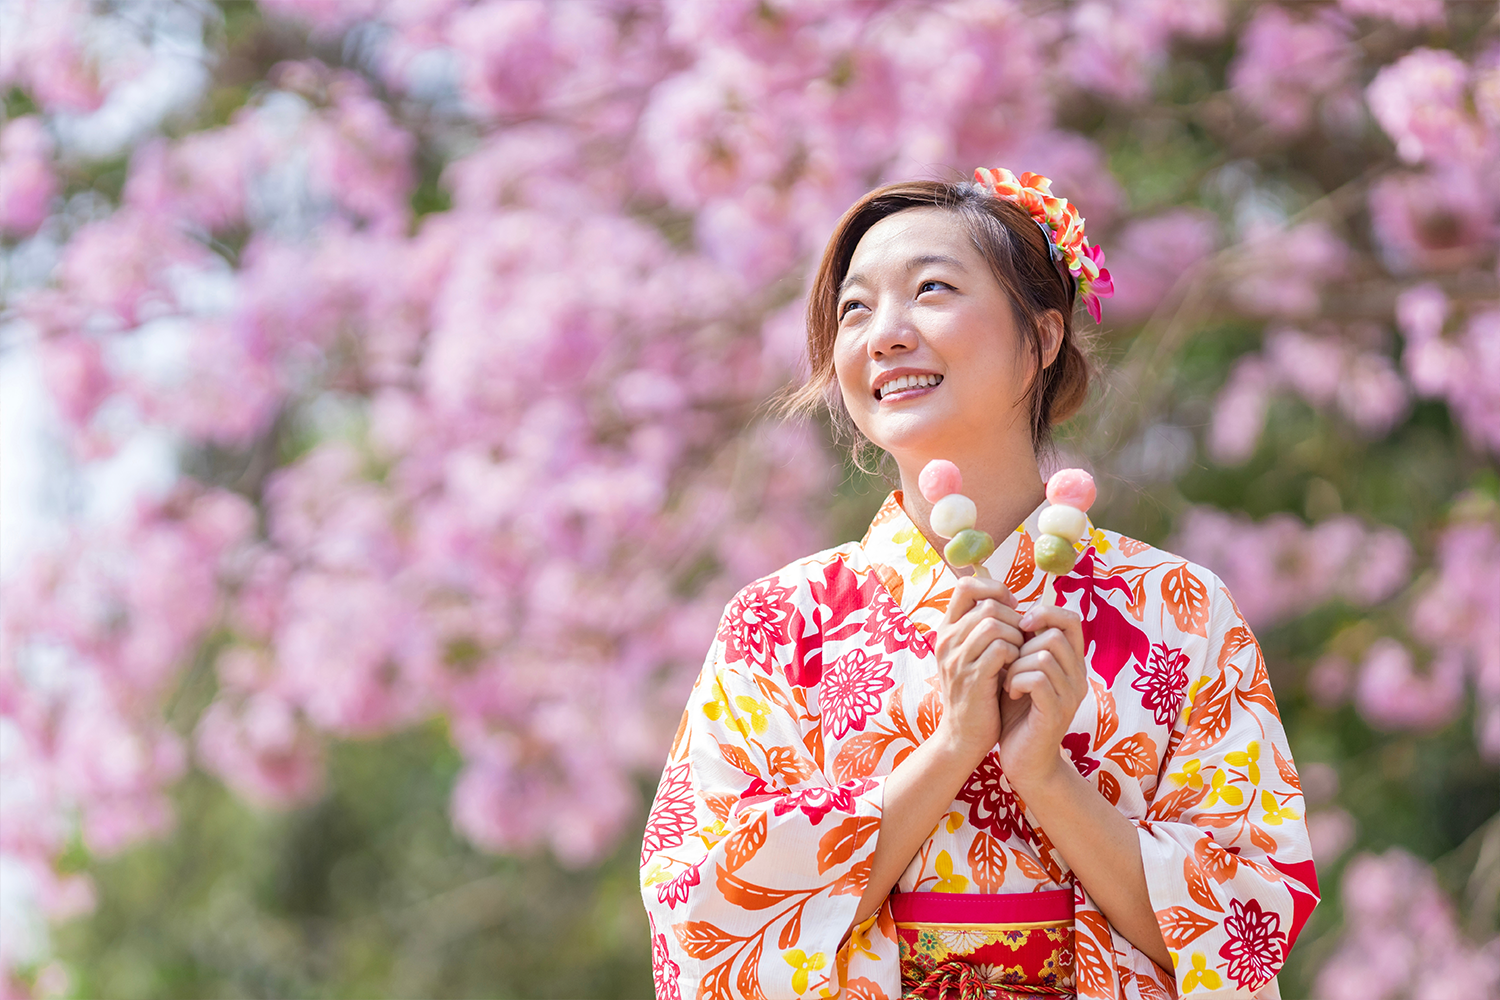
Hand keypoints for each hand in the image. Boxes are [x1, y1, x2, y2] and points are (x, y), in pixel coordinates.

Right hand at [931, 576, 1025, 766]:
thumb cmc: (977, 691)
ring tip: (1018, 654)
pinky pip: (1000, 649)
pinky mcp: (972, 679)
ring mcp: (957, 660)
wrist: (963, 735)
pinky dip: (1015, 655)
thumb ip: (983, 628)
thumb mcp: (973, 654)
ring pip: (994, 624)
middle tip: (1021, 639)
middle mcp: (947, 641)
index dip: (993, 589)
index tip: (1010, 606)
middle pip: (987, 605)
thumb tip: (1010, 601)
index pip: (965, 586)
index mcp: (946, 630)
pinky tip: (1015, 668)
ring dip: (1016, 637)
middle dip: (1013, 619)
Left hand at [996, 602, 1087, 793]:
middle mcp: (1078, 676)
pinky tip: (1011, 693)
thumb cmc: (1017, 713)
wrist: (1024, 760)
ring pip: (1045, 655)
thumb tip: (1009, 610)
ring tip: (1008, 681)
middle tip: (1009, 665)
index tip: (1021, 624)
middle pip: (1055, 634)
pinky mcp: (1057, 713)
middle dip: (1023, 644)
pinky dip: (1017, 681)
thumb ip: (1022, 644)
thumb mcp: (1020, 671)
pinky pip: (1038, 679)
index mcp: (1071, 662)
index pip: (1071, 618)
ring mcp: (1071, 695)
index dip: (1044, 612)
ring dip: (1017, 664)